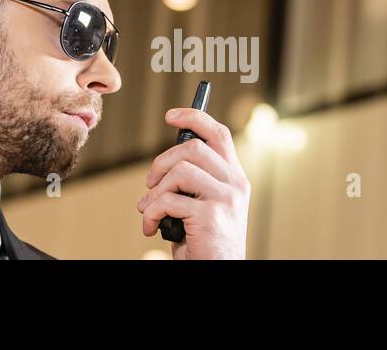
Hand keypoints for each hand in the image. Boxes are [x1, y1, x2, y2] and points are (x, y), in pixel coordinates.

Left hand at [137, 108, 249, 258]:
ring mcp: (225, 199)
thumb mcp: (202, 205)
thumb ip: (190, 184)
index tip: (171, 115)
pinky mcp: (211, 215)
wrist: (219, 270)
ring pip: (180, 171)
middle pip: (194, 148)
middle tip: (150, 184)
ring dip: (156, 191)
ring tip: (150, 210)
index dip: (195, 118)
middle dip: (162, 162)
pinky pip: (168, 201)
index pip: (219, 135)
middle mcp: (235, 184)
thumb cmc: (205, 241)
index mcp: (234, 178)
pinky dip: (151, 213)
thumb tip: (161, 169)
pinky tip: (151, 228)